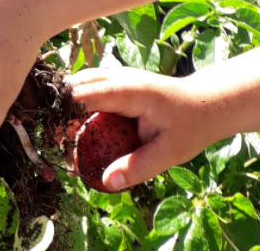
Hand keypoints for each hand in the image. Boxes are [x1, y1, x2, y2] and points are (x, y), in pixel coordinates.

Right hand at [67, 67, 226, 191]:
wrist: (206, 103)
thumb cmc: (189, 127)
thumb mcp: (169, 153)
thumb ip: (138, 167)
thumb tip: (106, 182)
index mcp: (131, 91)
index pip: (87, 94)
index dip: (65, 113)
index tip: (53, 138)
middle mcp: (120, 77)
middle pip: (76, 84)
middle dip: (59, 109)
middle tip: (52, 140)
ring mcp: (117, 76)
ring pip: (79, 83)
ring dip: (66, 105)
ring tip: (59, 135)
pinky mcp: (116, 82)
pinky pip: (88, 88)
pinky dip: (77, 104)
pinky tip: (73, 126)